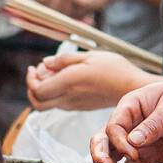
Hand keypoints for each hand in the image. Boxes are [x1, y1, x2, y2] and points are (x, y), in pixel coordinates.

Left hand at [26, 50, 148, 110]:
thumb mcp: (89, 55)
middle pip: (38, 103)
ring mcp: (75, 105)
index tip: (33, 68)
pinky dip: (55, 93)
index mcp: (68, 82)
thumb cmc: (114, 69)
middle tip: (39, 72)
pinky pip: (60, 103)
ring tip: (54, 73)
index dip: (30, 80)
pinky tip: (66, 79)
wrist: (132, 88)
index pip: (37, 89)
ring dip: (44, 90)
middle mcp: (69, 97)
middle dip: (32, 88)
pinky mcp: (81, 107)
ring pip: (48, 104)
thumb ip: (64, 60)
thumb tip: (44, 63)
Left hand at [42, 0, 115, 19]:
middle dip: (59, 14)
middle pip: (51, 6)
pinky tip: (90, 5)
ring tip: (85, 6)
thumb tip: (47, 11)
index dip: (49, 8)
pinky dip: (81, 15)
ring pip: (62, 12)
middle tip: (73, 15)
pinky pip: (74, 14)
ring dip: (72, 14)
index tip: (54, 15)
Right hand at [90, 82, 162, 162]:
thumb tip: (132, 141)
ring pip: (111, 156)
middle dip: (102, 157)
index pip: (113, 126)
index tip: (134, 154)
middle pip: (102, 141)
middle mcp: (129, 123)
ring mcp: (136, 141)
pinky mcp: (145, 156)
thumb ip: (154, 124)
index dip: (118, 142)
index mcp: (132, 105)